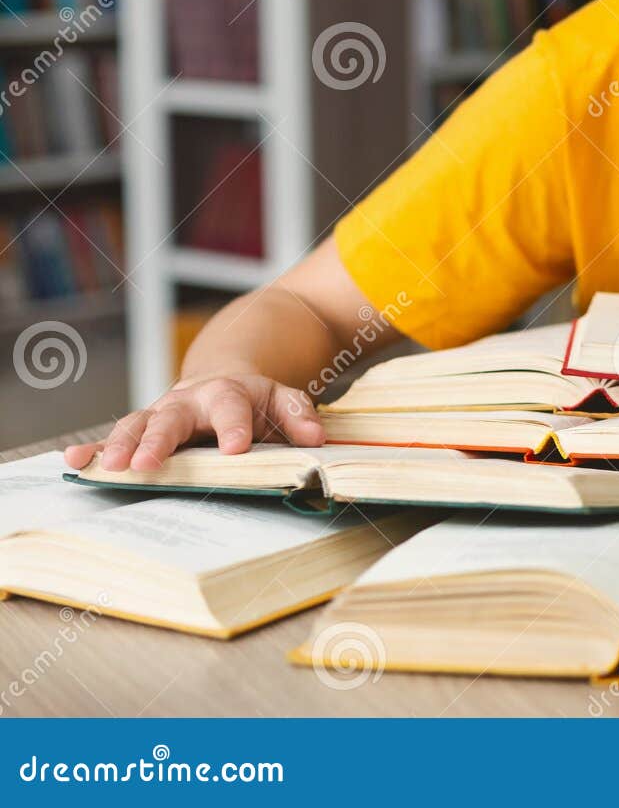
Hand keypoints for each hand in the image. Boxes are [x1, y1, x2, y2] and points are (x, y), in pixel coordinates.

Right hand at [63, 374, 323, 471]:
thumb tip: (314, 439)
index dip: (234, 426)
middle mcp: (188, 401)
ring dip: (119, 446)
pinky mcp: (141, 431)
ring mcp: (160, 415)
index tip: (236, 448)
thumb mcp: (284, 400)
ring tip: (108, 467)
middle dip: (158, 440)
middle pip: (171, 417)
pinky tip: (73, 462)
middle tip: (146, 463)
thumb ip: (299, 415)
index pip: (231, 406)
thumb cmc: (255, 401)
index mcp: (228, 393)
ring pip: (136, 426)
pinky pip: (113, 440)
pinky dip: (93, 451)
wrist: (224, 382)